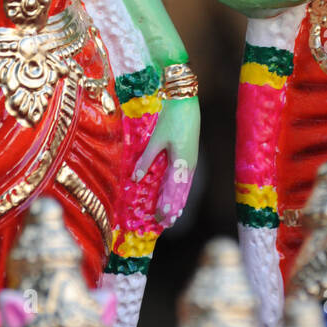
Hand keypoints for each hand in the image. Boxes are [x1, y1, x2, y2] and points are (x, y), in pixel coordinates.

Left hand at [133, 96, 199, 227]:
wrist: (186, 103)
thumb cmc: (171, 119)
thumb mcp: (156, 139)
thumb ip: (146, 159)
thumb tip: (135, 178)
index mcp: (181, 162)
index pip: (174, 189)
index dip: (168, 204)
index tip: (161, 217)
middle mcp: (188, 165)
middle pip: (182, 191)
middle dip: (174, 207)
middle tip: (167, 223)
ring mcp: (191, 161)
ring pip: (185, 187)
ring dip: (179, 201)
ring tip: (175, 216)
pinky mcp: (190, 156)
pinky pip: (186, 179)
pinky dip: (181, 190)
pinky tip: (178, 195)